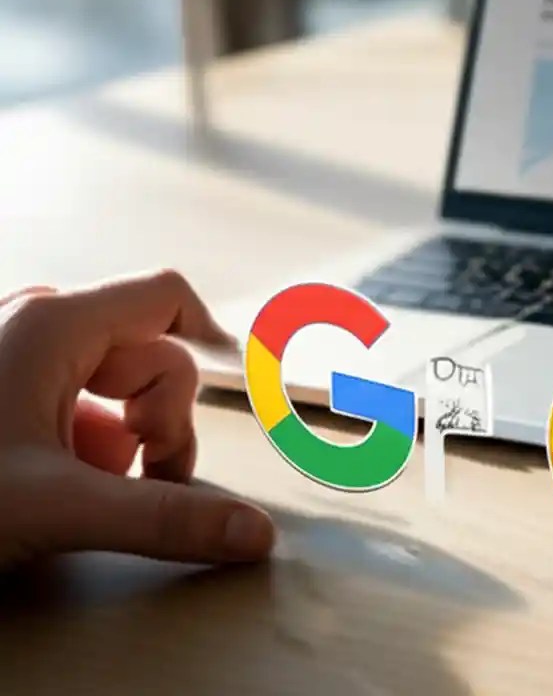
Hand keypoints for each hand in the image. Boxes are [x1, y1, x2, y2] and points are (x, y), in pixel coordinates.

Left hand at [0, 271, 274, 567]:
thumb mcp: (56, 507)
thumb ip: (165, 520)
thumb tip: (250, 531)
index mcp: (53, 325)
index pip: (168, 298)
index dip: (214, 341)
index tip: (243, 390)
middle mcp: (37, 329)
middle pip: (152, 357)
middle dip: (161, 424)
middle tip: (143, 472)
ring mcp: (18, 363)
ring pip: (118, 388)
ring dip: (128, 444)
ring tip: (96, 488)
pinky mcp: (7, 399)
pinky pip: (81, 412)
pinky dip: (92, 453)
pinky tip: (65, 490)